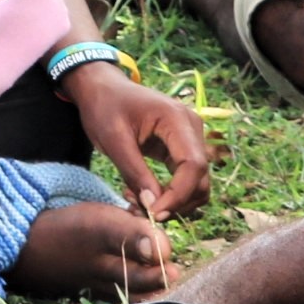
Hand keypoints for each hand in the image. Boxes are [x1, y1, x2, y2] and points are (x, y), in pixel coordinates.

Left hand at [64, 64, 212, 219]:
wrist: (103, 89)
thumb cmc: (105, 107)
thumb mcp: (113, 141)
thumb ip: (135, 172)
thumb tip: (153, 206)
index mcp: (177, 119)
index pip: (193, 165)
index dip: (177, 195)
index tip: (152, 214)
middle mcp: (192, 128)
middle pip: (200, 179)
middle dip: (175, 203)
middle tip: (139, 212)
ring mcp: (190, 139)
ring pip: (197, 184)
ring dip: (173, 203)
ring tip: (137, 203)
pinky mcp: (182, 149)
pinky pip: (185, 179)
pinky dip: (169, 195)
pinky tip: (141, 194)